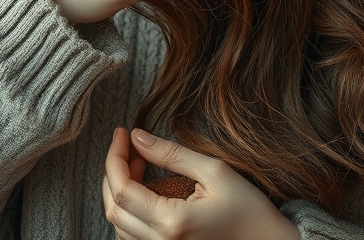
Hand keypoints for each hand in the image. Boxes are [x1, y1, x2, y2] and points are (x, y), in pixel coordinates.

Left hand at [101, 128, 299, 239]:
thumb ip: (173, 154)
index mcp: (173, 223)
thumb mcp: (215, 172)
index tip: (122, 133)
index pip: (123, 189)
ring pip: (119, 226)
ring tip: (139, 165)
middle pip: (114, 209)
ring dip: (120, 192)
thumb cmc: (250, 211)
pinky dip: (129, 211)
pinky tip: (144, 190)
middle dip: (113, 172)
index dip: (115, 157)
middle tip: (130, 146)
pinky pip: (132, 237)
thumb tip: (138, 137)